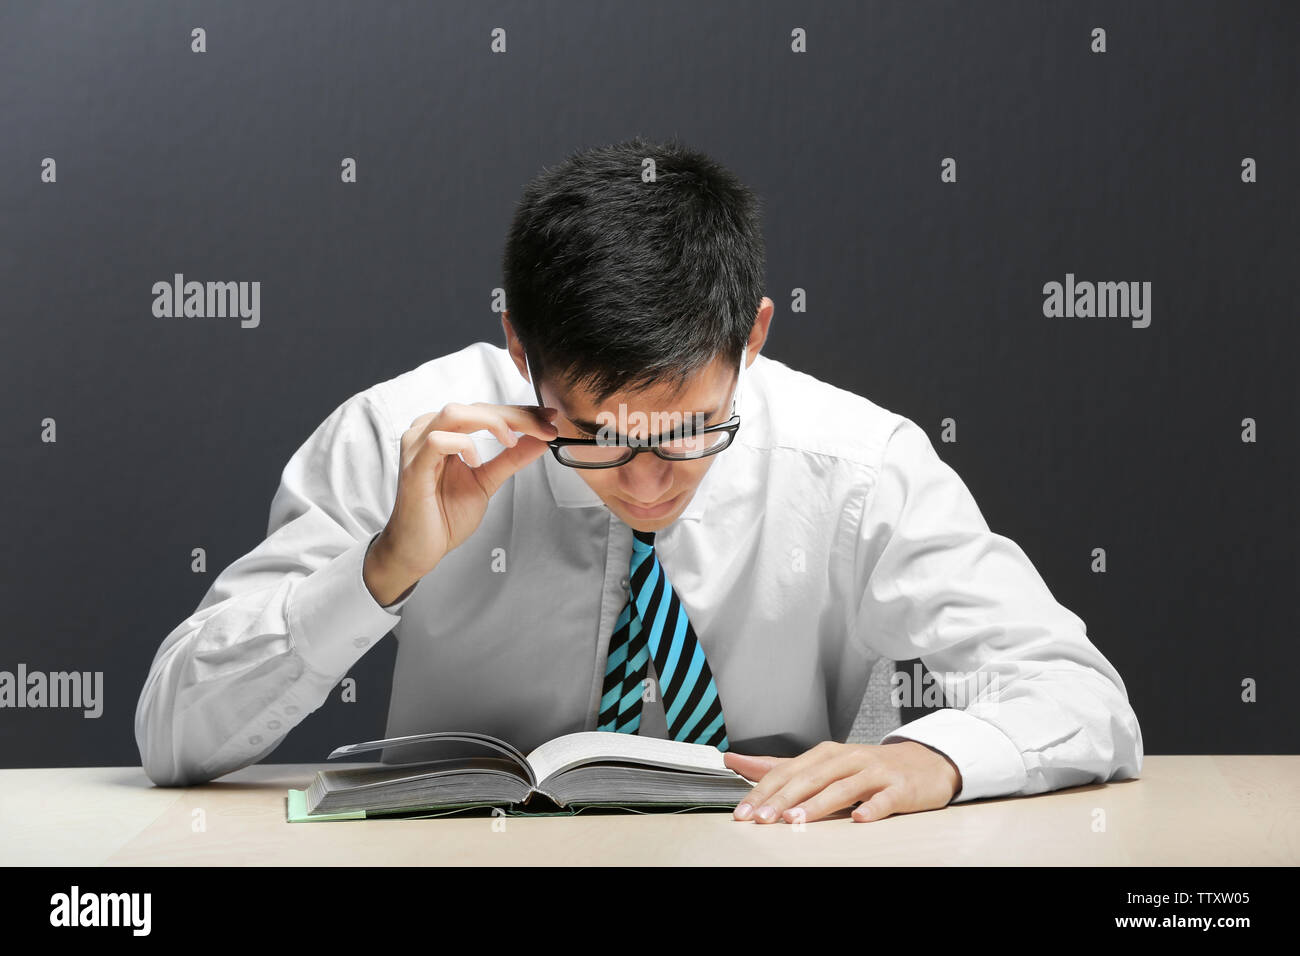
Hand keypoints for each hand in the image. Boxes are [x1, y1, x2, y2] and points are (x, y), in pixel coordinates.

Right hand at [364, 401, 557, 603]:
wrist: (419, 549)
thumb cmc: (444, 515)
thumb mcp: (487, 481)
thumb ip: (511, 459)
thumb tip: (541, 440)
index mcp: (445, 432)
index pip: (485, 410)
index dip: (520, 412)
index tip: (549, 419)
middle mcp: (428, 432)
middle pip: (474, 406)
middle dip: (515, 415)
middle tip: (545, 427)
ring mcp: (417, 447)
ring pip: (455, 413)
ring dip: (492, 421)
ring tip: (512, 440)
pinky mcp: (413, 466)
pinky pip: (437, 440)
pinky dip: (463, 444)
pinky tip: (476, 460)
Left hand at [723, 740, 961, 823]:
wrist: (924, 762)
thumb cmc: (867, 766)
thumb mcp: (823, 763)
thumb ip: (781, 766)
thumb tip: (737, 761)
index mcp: (826, 754)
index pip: (787, 771)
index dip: (763, 791)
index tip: (743, 812)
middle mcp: (848, 759)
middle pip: (810, 778)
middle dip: (782, 800)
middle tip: (761, 819)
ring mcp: (875, 773)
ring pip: (842, 788)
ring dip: (817, 804)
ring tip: (794, 819)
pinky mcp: (900, 788)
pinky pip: (884, 800)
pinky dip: (871, 808)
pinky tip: (858, 819)